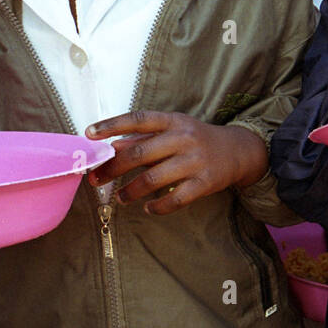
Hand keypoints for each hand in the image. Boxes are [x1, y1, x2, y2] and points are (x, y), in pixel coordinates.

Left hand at [85, 110, 267, 214]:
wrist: (238, 151)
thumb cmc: (197, 139)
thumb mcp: (174, 130)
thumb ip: (145, 137)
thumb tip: (112, 146)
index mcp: (174, 121)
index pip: (139, 119)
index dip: (112, 125)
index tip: (89, 134)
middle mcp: (184, 138)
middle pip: (139, 154)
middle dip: (112, 169)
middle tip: (95, 180)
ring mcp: (196, 161)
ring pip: (153, 179)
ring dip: (130, 191)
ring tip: (120, 197)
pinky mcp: (205, 183)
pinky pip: (175, 199)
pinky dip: (158, 206)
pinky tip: (148, 208)